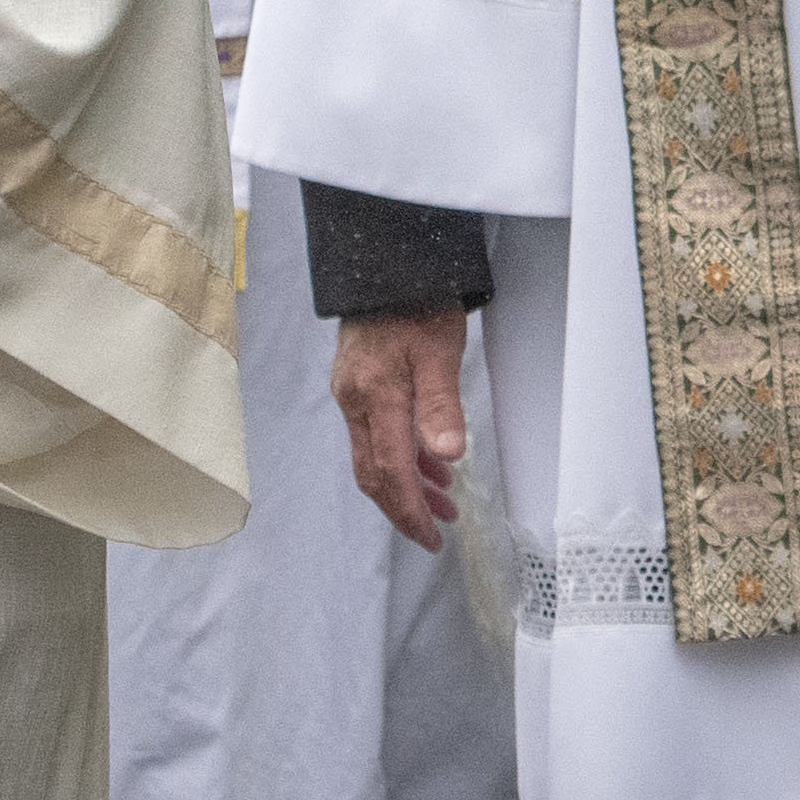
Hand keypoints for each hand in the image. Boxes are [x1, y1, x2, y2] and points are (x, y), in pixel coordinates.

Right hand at [336, 306, 471, 549]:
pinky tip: (429, 461)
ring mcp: (352, 394)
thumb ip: (441, 406)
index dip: (410, 511)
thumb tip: (447, 455)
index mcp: (374, 398)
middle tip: (438, 530)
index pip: (390, 472)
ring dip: (406, 485)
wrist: (385, 262)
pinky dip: (400, 457)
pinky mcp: (356, 385)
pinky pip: (375, 436)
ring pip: (373, 458)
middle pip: (374, 474)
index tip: (433, 537)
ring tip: (444, 501)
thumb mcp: (441, 351)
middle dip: (406, 508)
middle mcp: (354, 402)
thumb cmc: (418, 302)